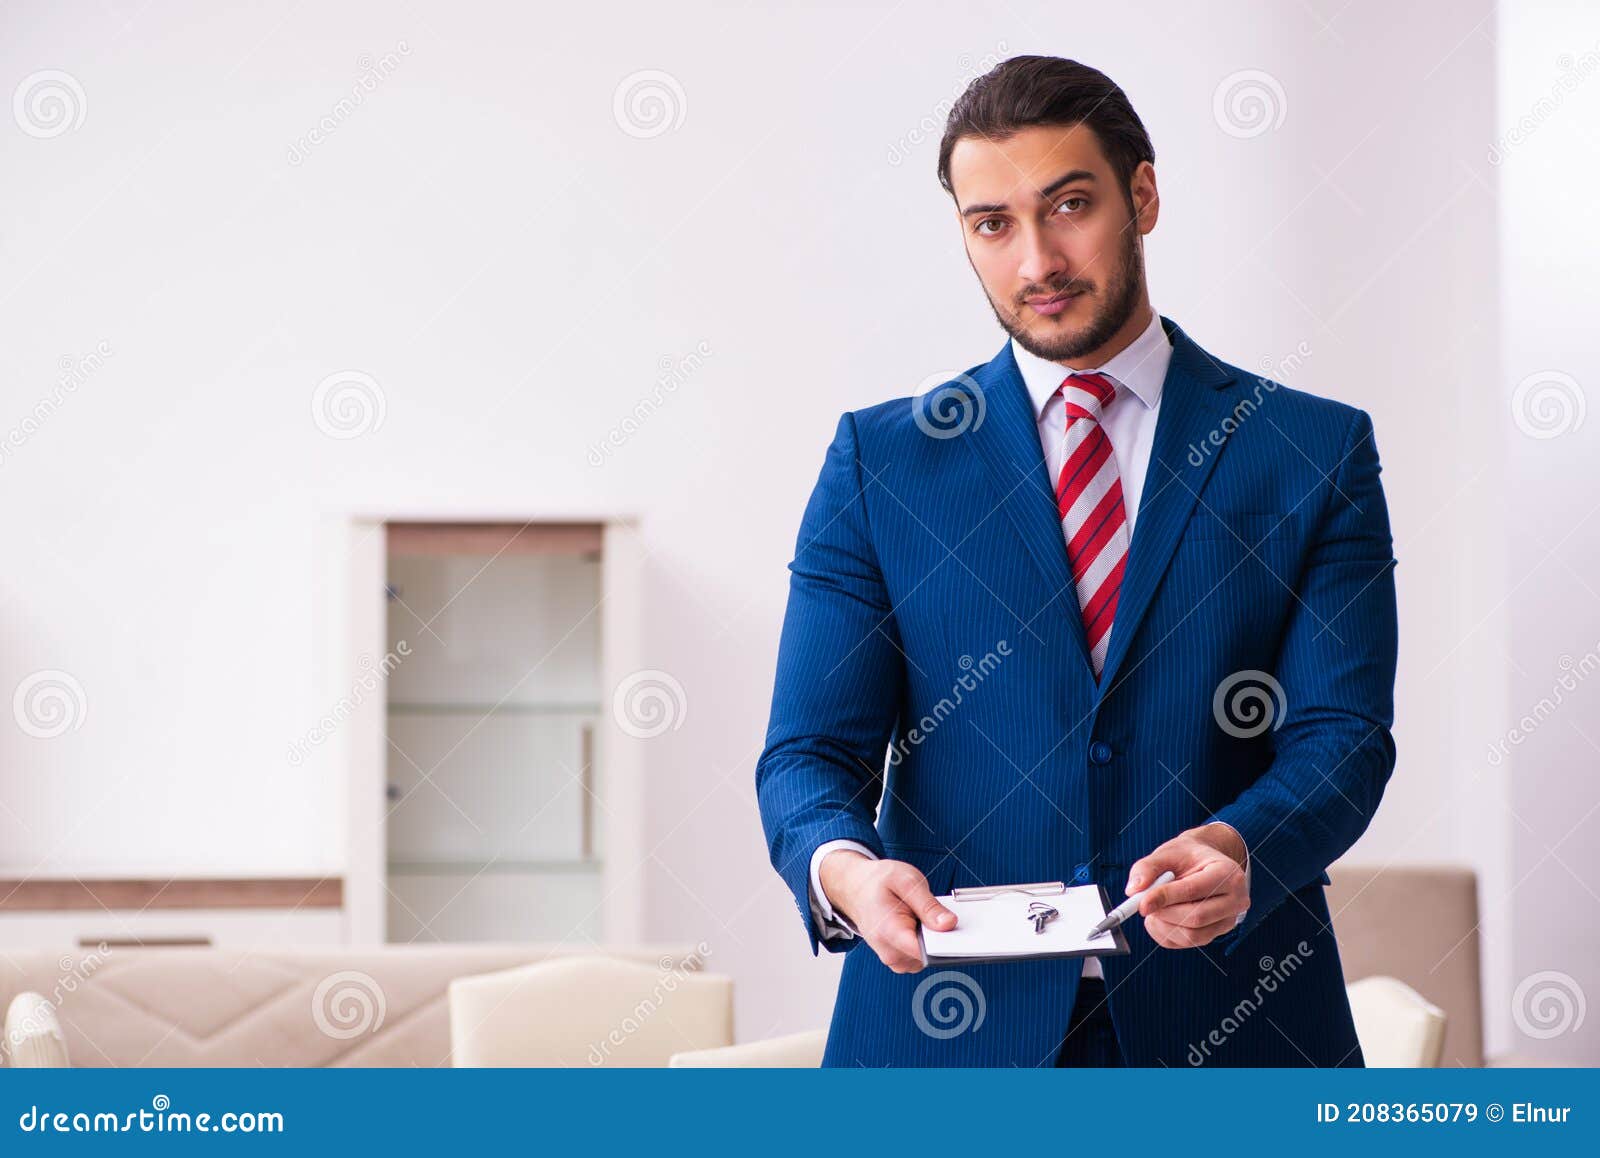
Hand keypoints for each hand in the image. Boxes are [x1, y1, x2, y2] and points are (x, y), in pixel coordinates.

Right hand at [818, 849, 956, 972]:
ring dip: (936, 940)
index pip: (926, 951)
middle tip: (945, 915)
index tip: (965, 938)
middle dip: (944, 938)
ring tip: (928, 916)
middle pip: (932, 956)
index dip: (949, 945)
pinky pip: (923, 956)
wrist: (856, 888)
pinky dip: (929, 942)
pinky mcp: (900, 960)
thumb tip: (950, 924)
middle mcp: (890, 953)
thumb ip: (928, 904)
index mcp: (890, 932)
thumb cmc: (879, 882)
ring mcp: (894, 960)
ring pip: (930, 958)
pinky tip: (925, 925)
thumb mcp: (906, 881)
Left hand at [1126, 823, 1248, 949]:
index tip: (1141, 902)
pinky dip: (1166, 934)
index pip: (1193, 890)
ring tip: (1153, 908)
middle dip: (1164, 913)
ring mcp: (1228, 920)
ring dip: (1164, 925)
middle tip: (1143, 905)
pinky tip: (1160, 918)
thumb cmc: (1187, 856)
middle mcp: (1236, 899)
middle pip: (1196, 917)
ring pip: (1192, 935)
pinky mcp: (1217, 933)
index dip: (1164, 897)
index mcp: (1228, 873)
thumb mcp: (1168, 852)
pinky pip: (1188, 943)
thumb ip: (1148, 867)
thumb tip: (1133, 890)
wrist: (1204, 863)